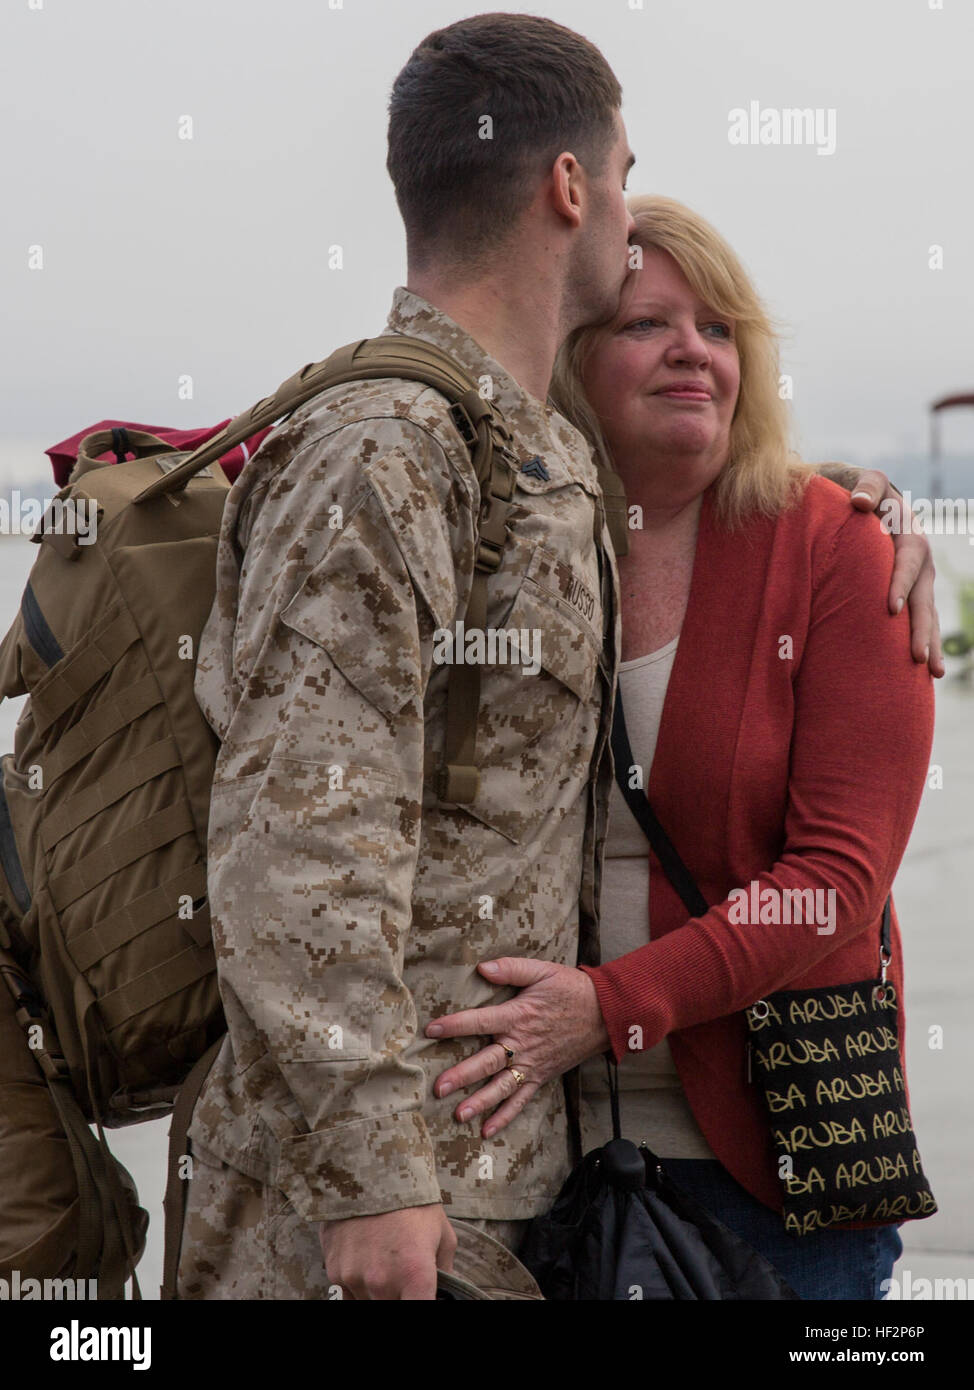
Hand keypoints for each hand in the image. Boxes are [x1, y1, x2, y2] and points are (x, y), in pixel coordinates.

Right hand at [318, 1204, 455, 1299]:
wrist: (369, 1171)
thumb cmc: (412, 1202)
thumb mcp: (442, 1234)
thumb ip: (444, 1272)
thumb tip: (442, 1294)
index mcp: (414, 1274)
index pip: (419, 1310)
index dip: (423, 1303)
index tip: (422, 1295)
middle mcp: (382, 1283)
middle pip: (391, 1307)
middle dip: (400, 1294)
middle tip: (403, 1271)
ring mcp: (355, 1279)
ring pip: (369, 1302)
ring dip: (377, 1291)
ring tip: (384, 1258)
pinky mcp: (334, 1272)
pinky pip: (349, 1291)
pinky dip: (358, 1282)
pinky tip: (366, 1256)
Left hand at [426, 957, 609, 1138]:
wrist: (606, 1013)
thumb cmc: (571, 989)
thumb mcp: (542, 970)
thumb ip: (511, 968)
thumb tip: (482, 967)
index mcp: (518, 1016)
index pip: (480, 1021)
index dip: (454, 1025)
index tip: (431, 1030)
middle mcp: (523, 1044)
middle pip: (488, 1062)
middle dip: (462, 1076)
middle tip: (438, 1088)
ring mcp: (532, 1063)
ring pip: (502, 1087)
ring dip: (480, 1102)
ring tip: (458, 1115)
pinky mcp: (541, 1076)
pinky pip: (521, 1100)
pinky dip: (505, 1116)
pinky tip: (487, 1130)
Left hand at [847, 469, 943, 676]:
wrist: (852, 496)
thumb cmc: (848, 490)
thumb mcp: (855, 479)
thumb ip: (863, 485)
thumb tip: (861, 504)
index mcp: (905, 529)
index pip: (906, 559)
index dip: (900, 582)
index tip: (890, 609)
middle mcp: (916, 554)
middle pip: (923, 594)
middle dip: (920, 625)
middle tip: (917, 656)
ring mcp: (916, 574)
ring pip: (927, 609)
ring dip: (930, 640)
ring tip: (932, 671)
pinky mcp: (910, 588)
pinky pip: (921, 617)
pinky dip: (926, 641)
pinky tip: (928, 671)